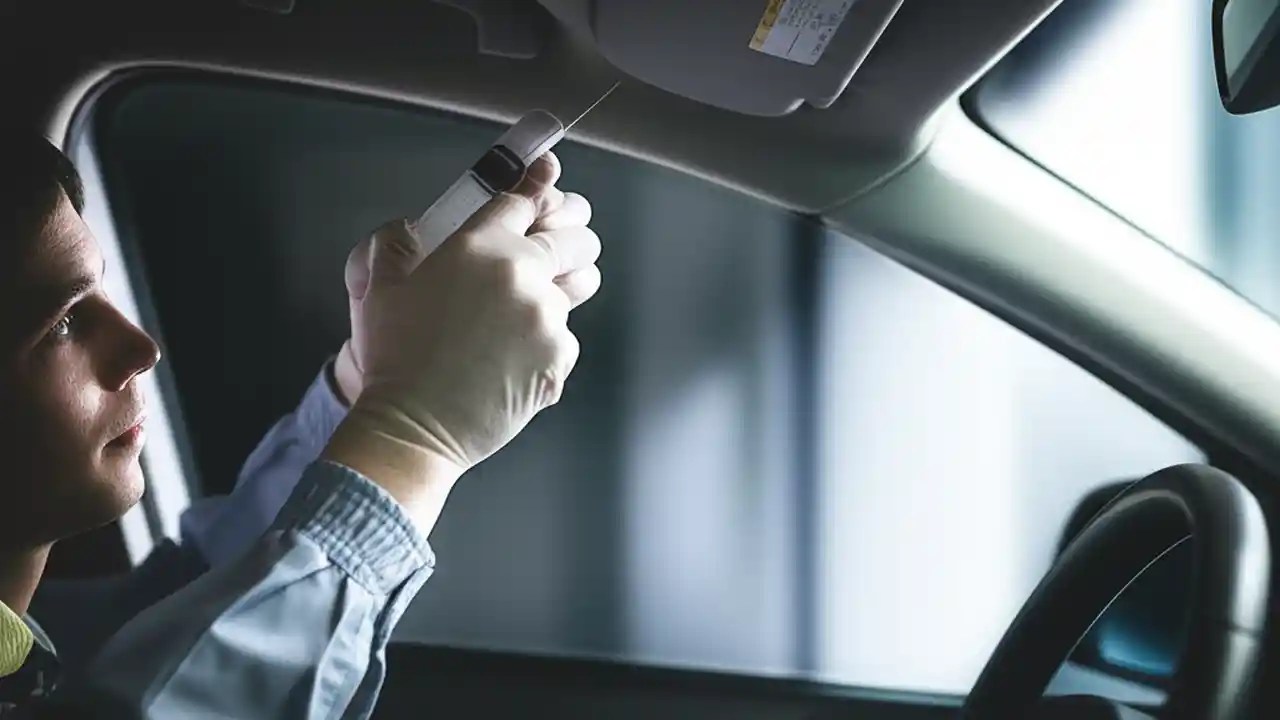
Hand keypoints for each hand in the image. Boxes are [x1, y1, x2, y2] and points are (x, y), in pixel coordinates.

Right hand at [322, 153, 600, 530]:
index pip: (525, 199)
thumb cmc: (395, 358)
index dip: (536, 193)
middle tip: (561, 247)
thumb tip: (413, 226)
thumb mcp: (379, 285)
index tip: (545, 190)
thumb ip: (397, 241)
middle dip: (572, 236)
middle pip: (575, 235)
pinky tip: (514, 357)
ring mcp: (546, 317)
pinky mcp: (559, 356)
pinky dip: (548, 344)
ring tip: (536, 304)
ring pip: (579, 286)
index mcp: (478, 246)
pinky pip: (567, 337)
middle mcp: (521, 274)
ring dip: (566, 286)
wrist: (413, 425)